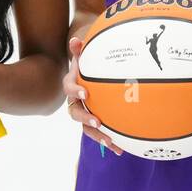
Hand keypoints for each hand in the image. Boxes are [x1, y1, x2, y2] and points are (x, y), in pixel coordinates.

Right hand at [62, 37, 122, 154]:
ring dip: (97, 136)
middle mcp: (75, 101)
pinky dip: (110, 142)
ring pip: (86, 127)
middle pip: (75, 112)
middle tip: (97, 121)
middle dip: (85, 118)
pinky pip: (100, 133)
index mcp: (71, 84)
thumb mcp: (85, 53)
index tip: (85, 93)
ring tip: (110, 142)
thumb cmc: (88, 59)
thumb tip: (75, 40)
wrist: (87, 70)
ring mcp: (84, 112)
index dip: (75, 91)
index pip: (69, 87)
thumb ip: (80, 48)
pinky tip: (122, 150)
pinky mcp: (95, 121)